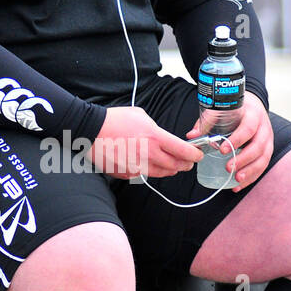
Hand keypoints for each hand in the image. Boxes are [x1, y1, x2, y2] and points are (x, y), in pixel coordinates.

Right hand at [88, 105, 204, 178]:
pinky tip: (148, 164)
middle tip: (188, 163)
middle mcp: (148, 154)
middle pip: (175, 166)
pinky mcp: (127, 173)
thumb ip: (155, 129)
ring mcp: (137, 166)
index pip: (183, 151)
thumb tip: (162, 138)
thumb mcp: (141, 116)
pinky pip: (143, 175)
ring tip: (173, 166)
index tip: (198, 155)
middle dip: (185, 164)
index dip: (194, 155)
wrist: (92, 130)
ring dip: (170, 170)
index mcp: (154, 137)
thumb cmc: (115, 119)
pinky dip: (149, 171)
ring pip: (161, 173)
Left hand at [185, 92, 272, 191]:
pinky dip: (251, 177)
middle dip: (243, 159)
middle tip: (228, 168)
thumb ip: (208, 122)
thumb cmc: (237, 110)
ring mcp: (268, 140)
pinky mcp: (267, 150)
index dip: (237, 140)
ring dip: (250, 171)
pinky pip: (262, 166)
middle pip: (258, 146)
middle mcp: (264, 128)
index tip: (222, 150)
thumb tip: (192, 136)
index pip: (248, 128)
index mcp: (253, 115)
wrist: (254, 106)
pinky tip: (239, 185)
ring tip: (236, 180)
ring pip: (263, 158)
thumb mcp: (224, 110)